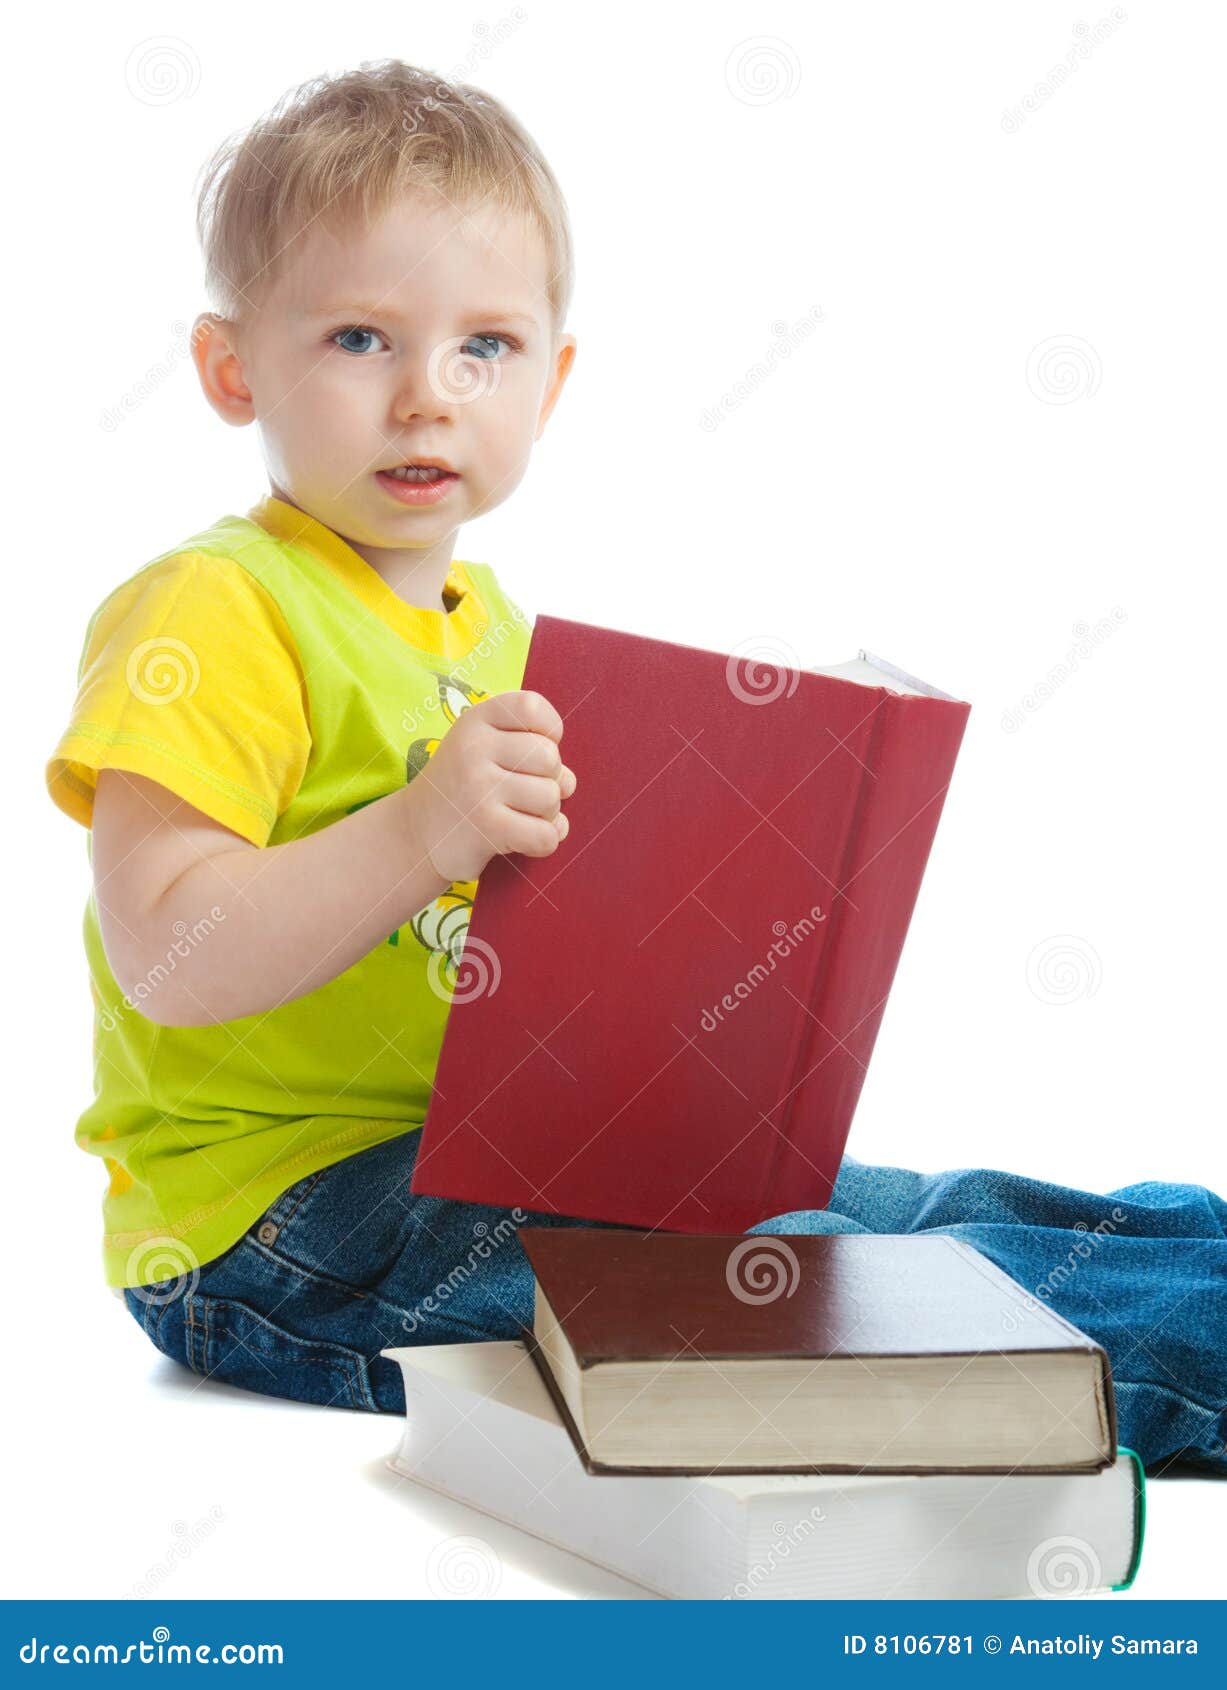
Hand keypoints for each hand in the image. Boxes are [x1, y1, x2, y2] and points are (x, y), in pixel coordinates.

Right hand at [409, 690, 576, 883]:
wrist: (414, 833)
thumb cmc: (463, 787)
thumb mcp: (483, 748)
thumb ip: (529, 748)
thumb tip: (569, 782)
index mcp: (475, 721)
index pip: (531, 707)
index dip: (548, 731)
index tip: (532, 751)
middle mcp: (474, 748)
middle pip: (550, 758)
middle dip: (549, 780)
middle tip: (522, 793)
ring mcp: (479, 788)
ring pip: (551, 797)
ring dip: (546, 814)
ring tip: (518, 815)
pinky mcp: (487, 827)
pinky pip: (546, 834)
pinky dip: (544, 842)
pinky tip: (522, 840)